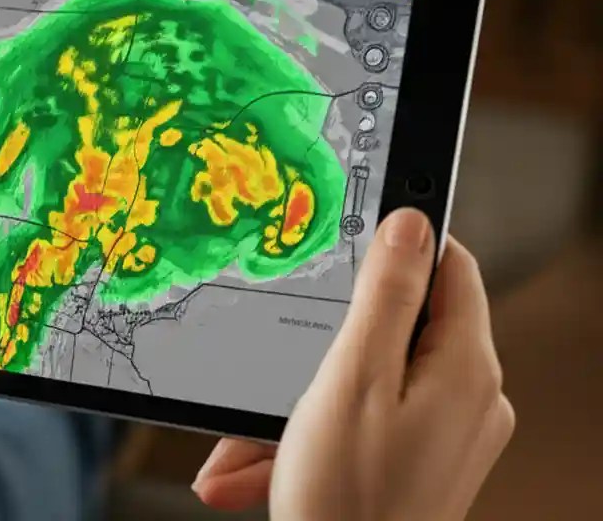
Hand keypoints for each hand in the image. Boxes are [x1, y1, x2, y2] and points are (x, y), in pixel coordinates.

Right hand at [193, 208, 514, 519]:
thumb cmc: (348, 500)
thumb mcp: (354, 378)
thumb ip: (386, 296)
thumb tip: (413, 223)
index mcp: (464, 368)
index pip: (450, 265)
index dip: (399, 243)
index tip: (349, 234)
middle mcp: (468, 398)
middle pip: (396, 328)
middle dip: (318, 343)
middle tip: (272, 362)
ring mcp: (446, 434)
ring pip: (365, 382)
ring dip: (298, 400)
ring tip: (246, 441)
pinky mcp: (420, 463)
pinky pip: (362, 425)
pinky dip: (309, 435)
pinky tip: (256, 467)